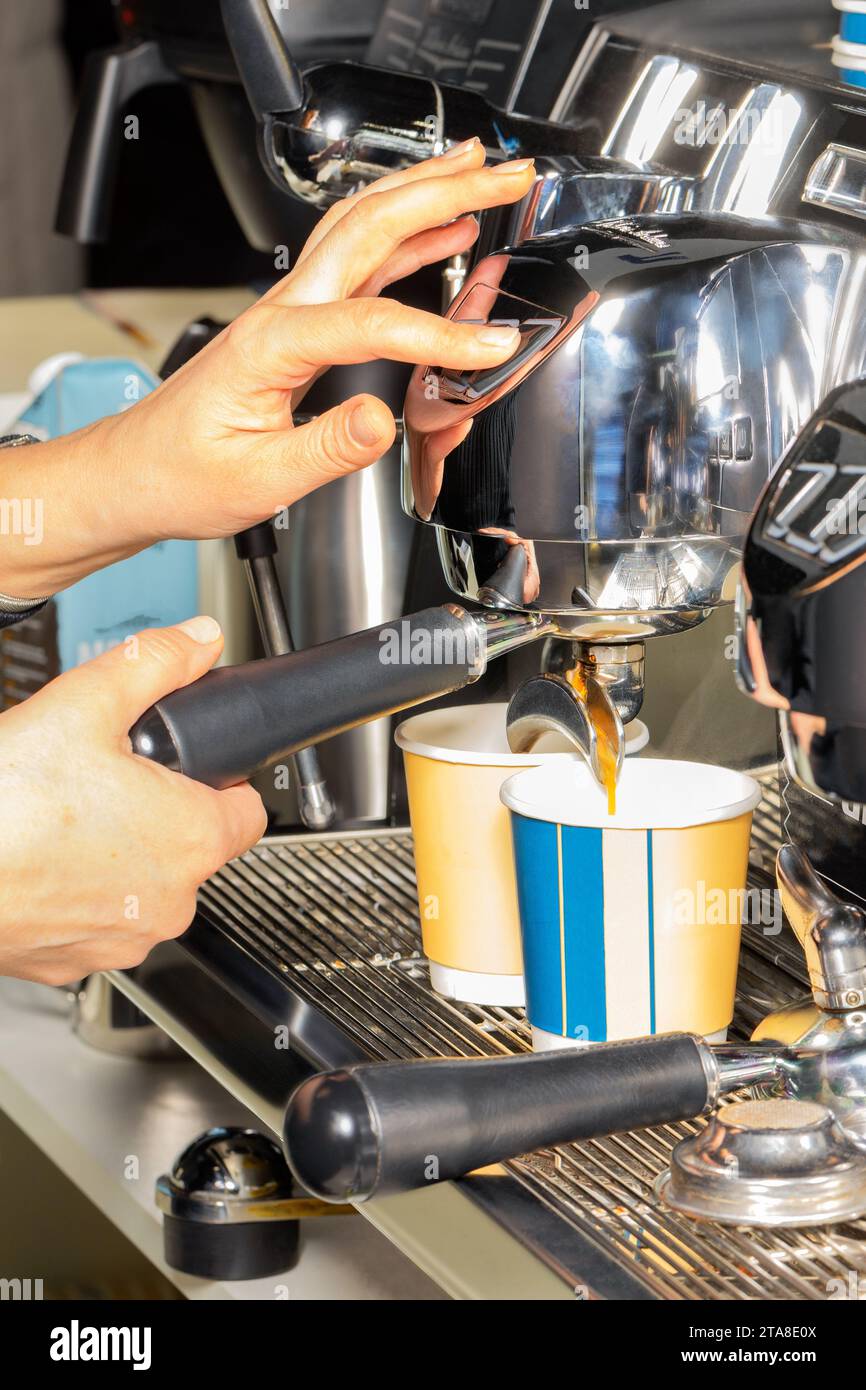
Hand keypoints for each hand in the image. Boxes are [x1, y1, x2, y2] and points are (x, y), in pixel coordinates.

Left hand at [0, 142, 534, 597]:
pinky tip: (445, 233)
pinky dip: (408, 236)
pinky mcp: (297, 323)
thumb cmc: (182, 474)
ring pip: (361, 226)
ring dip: (425, 192)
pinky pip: (358, 261)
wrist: (136, 472)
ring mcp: (288, 310)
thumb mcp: (256, 479)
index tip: (490, 346)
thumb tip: (383, 420)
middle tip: (505, 176)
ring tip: (483, 174)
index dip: (438, 333)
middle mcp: (281, 311)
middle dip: (442, 191)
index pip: (371, 323)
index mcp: (272, 344)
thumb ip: (326, 449)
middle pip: (367, 224)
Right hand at [0, 617, 265, 984]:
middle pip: (194, 848)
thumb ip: (156, 664)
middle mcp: (169, 900)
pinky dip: (78, 892)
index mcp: (192, 838)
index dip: (222, 780)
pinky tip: (45, 860)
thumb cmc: (5, 803)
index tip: (190, 767)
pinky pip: (96, 920)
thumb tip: (200, 641)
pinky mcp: (74, 963)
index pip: (249, 811)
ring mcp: (123, 938)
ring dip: (120, 856)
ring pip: (144, 887)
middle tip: (109, 781)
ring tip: (70, 819)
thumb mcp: (85, 702)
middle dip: (161, 813)